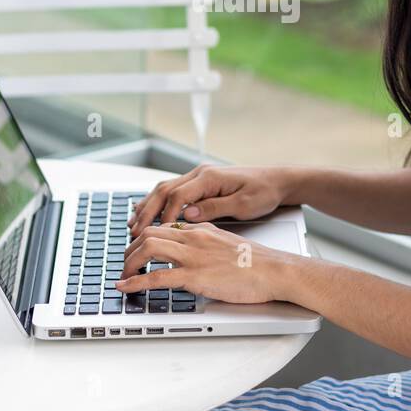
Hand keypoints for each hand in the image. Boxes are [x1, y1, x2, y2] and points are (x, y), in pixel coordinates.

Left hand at [116, 221, 298, 303]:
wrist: (275, 270)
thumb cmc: (257, 262)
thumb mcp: (227, 243)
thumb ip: (207, 243)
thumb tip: (193, 252)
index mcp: (202, 229)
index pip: (163, 225)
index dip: (144, 236)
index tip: (136, 247)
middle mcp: (194, 237)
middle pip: (149, 232)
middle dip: (131, 248)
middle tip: (126, 262)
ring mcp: (194, 255)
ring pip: (148, 247)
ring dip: (129, 261)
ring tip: (123, 274)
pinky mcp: (195, 276)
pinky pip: (157, 277)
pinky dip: (136, 282)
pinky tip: (126, 287)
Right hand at [128, 164, 292, 234]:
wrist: (278, 180)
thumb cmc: (264, 192)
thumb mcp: (243, 204)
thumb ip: (214, 208)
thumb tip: (187, 214)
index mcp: (209, 178)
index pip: (177, 196)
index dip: (164, 216)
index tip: (154, 235)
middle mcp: (201, 174)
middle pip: (164, 191)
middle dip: (146, 212)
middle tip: (133, 233)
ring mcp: (199, 177)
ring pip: (164, 190)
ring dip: (147, 206)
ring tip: (133, 225)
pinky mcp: (201, 183)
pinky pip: (172, 192)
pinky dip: (158, 203)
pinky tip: (149, 213)